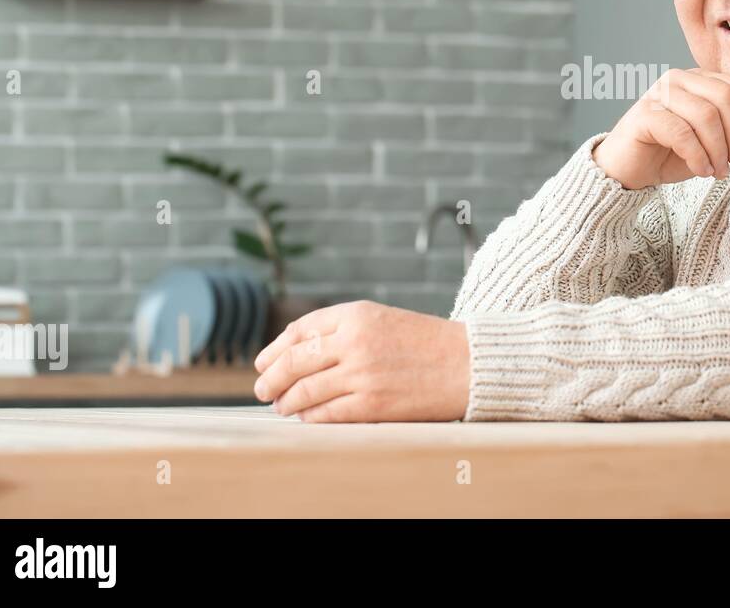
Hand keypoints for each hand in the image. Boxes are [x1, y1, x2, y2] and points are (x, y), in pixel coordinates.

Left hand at [252, 301, 469, 422]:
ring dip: (286, 401)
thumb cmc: (426, 342)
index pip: (299, 330)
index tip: (264, 362)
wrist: (468, 364)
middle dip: (270, 378)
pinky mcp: (372, 403)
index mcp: (357, 314)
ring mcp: (362, 373)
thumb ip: (342, 328)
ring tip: (282, 406)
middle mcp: (355, 341)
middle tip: (261, 389)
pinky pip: (325, 413)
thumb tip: (295, 351)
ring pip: (304, 390)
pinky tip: (306, 417)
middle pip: (293, 361)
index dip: (275, 349)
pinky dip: (309, 417)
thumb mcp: (382, 319)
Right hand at [592, 68, 729, 189]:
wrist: (627, 171)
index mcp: (699, 79)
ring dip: (718, 149)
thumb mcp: (710, 140)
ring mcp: (659, 94)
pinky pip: (682, 133)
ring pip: (706, 115)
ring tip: (718, 171)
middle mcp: (679, 79)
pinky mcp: (644, 114)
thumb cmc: (671, 154)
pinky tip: (701, 170)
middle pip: (726, 97)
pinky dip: (698, 155)